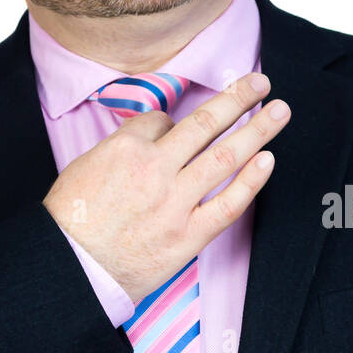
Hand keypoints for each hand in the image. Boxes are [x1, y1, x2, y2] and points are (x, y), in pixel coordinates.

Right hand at [43, 72, 288, 302]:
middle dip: (238, 98)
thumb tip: (157, 134)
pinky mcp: (188, 236)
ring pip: (225, 156)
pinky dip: (251, 181)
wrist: (72, 270)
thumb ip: (124, 145)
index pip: (162, 121)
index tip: (176, 131)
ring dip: (257, 130)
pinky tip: (268, 160)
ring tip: (280, 111)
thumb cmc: (72, 219)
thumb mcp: (86, 163)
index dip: (171, 123)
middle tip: (261, 83)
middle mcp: (155, 170)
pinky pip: (228, 205)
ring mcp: (175, 203)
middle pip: (206, 123)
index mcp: (126, 148)